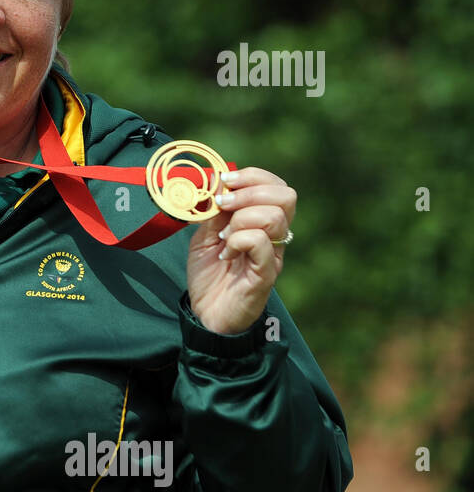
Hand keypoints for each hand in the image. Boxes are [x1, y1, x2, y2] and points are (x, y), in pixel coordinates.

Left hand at [186, 167, 295, 334]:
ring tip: (223, 237)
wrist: (206, 314)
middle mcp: (275, 236)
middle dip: (249, 192)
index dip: (252, 177)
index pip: (276, 186)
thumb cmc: (209, 275)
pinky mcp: (266, 273)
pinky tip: (226, 253)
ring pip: (274, 217)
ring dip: (240, 220)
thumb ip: (212, 210)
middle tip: (223, 205)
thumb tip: (215, 179)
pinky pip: (262, 243)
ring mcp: (273, 254)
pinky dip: (238, 240)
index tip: (224, 183)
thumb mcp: (204, 235)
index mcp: (262, 222)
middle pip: (286, 196)